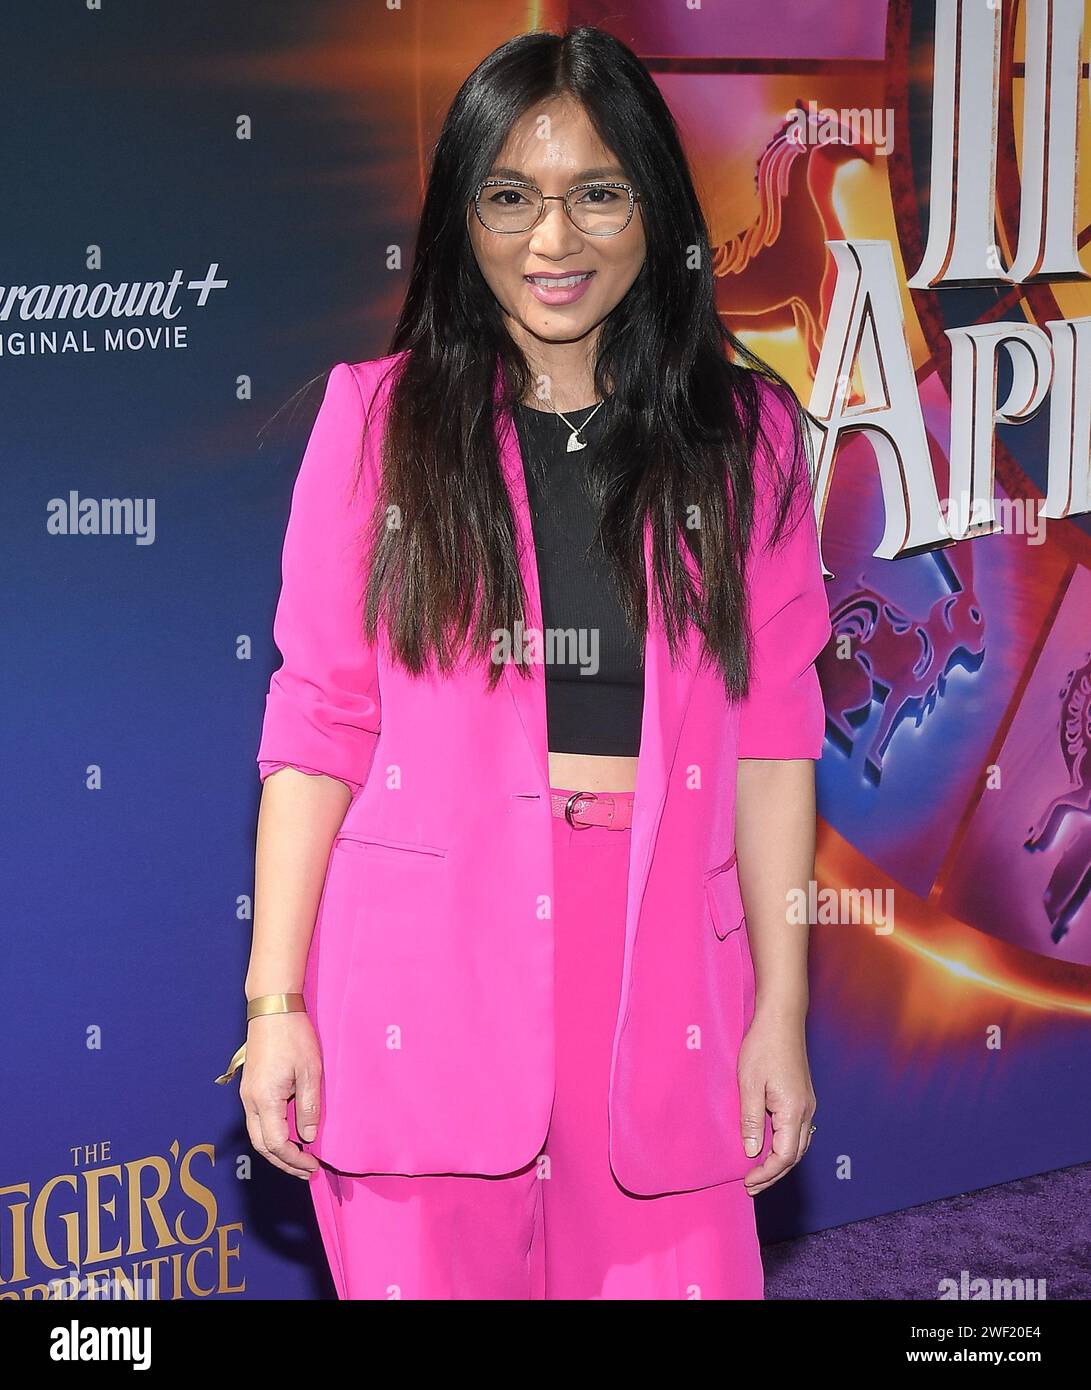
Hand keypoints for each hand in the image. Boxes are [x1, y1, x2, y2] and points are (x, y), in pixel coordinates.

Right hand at [238, 1011, 321, 1178]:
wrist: (272, 1008)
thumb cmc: (294, 1036)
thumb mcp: (310, 1071)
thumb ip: (308, 1106)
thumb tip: (308, 1137)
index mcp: (264, 1099)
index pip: (276, 1144)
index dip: (295, 1160)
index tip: (314, 1167)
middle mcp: (250, 1101)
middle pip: (262, 1145)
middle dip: (284, 1162)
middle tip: (307, 1171)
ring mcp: (247, 1094)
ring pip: (257, 1134)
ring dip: (277, 1151)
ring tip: (300, 1158)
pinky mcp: (250, 1087)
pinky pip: (258, 1120)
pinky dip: (272, 1135)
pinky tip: (289, 1135)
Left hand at [737, 1010, 815, 1195]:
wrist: (782, 1019)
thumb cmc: (763, 1047)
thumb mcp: (749, 1084)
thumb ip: (752, 1120)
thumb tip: (752, 1152)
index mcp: (793, 1111)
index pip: (784, 1157)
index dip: (766, 1174)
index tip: (747, 1182)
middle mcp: (806, 1112)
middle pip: (794, 1156)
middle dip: (773, 1175)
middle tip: (751, 1186)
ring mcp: (807, 1104)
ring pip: (798, 1145)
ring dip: (780, 1163)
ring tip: (758, 1173)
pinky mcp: (803, 1097)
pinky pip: (797, 1132)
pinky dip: (785, 1147)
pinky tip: (770, 1147)